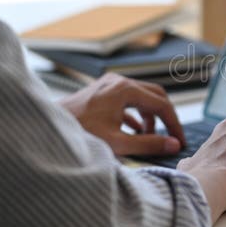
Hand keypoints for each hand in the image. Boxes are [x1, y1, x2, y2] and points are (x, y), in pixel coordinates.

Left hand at [59, 73, 184, 155]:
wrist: (45, 131)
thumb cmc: (79, 136)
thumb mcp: (118, 144)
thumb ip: (148, 144)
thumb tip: (173, 145)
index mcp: (125, 89)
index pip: (161, 104)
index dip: (174, 124)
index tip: (180, 141)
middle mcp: (118, 81)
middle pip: (154, 95)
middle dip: (164, 118)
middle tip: (171, 138)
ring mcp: (108, 84)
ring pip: (141, 97)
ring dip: (149, 117)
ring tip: (150, 138)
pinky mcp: (100, 91)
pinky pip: (127, 100)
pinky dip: (135, 115)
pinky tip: (135, 132)